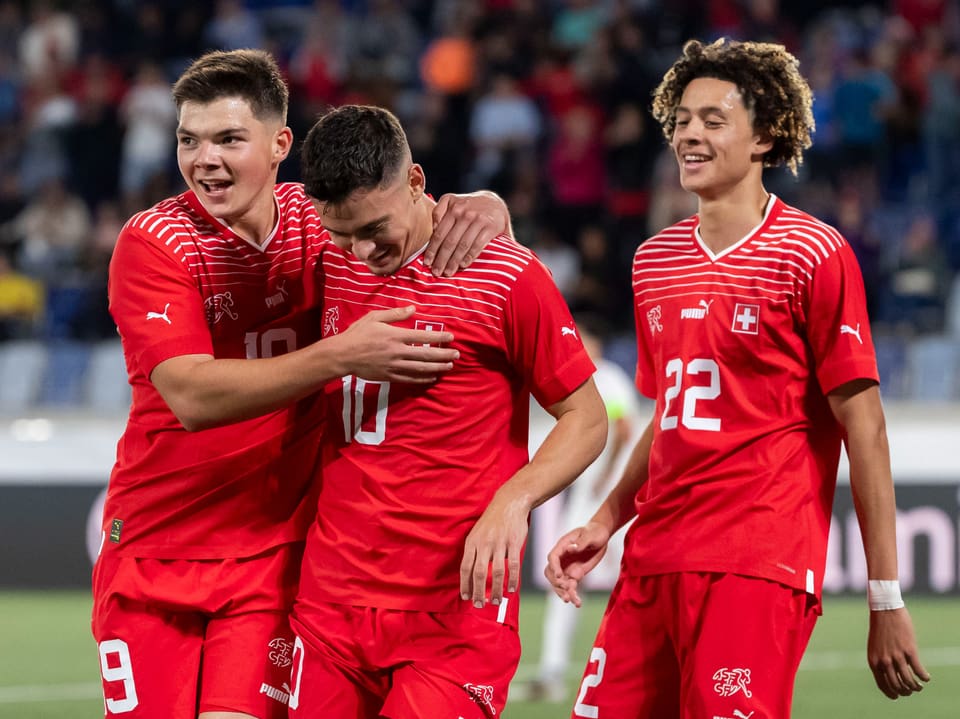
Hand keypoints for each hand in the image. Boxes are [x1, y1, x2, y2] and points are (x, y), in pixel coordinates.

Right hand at [336, 306, 457, 381]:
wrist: (342, 355)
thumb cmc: (358, 334)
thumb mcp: (374, 317)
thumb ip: (395, 314)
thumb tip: (413, 308)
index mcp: (395, 336)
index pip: (422, 337)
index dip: (439, 338)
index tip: (451, 337)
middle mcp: (397, 352)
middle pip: (426, 355)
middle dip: (443, 355)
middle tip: (456, 354)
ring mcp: (394, 366)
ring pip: (421, 368)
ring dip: (437, 368)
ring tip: (449, 366)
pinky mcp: (389, 376)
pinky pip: (410, 379)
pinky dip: (423, 379)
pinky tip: (432, 377)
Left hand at [425, 191, 509, 276]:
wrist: (495, 201)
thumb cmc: (469, 206)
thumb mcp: (452, 200)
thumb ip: (439, 211)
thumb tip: (433, 228)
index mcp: (453, 208)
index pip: (439, 233)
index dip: (432, 250)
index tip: (427, 263)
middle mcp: (465, 213)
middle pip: (450, 241)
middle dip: (441, 259)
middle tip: (436, 272)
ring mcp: (478, 220)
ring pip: (463, 245)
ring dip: (454, 261)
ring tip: (448, 272)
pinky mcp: (491, 227)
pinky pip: (478, 244)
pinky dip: (470, 256)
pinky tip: (463, 265)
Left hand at [459, 486, 530, 607]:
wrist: (509, 502)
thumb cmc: (492, 521)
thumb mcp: (477, 533)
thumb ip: (474, 551)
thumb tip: (470, 575)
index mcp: (472, 541)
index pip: (465, 567)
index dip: (465, 584)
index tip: (466, 597)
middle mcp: (484, 543)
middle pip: (478, 573)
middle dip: (478, 592)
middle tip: (479, 605)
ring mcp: (499, 543)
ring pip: (496, 572)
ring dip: (495, 590)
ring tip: (495, 601)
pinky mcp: (514, 542)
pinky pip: (513, 565)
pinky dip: (512, 580)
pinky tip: (512, 589)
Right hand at [544, 522, 610, 607]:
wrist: (601, 536)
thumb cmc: (594, 532)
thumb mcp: (590, 535)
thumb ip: (581, 542)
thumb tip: (571, 548)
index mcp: (563, 546)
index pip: (553, 557)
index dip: (554, 567)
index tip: (559, 575)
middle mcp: (562, 558)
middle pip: (551, 572)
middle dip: (557, 582)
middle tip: (568, 588)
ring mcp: (567, 568)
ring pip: (559, 583)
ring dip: (563, 592)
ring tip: (572, 600)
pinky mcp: (574, 575)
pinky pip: (570, 587)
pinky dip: (572, 595)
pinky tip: (577, 603)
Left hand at [867, 607, 929, 698]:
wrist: (885, 610)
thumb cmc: (881, 628)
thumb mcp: (876, 647)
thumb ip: (881, 661)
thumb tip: (893, 675)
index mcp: (874, 661)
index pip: (883, 685)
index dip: (892, 694)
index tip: (898, 696)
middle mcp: (884, 661)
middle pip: (897, 686)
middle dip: (906, 691)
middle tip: (911, 690)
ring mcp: (897, 657)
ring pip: (909, 681)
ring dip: (916, 687)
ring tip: (920, 686)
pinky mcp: (909, 651)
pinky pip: (919, 671)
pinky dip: (924, 677)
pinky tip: (926, 677)